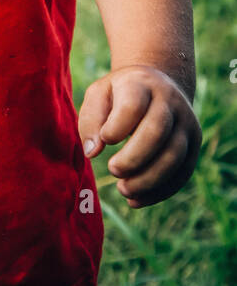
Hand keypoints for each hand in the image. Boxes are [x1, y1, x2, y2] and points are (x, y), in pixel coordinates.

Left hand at [78, 64, 201, 207]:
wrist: (158, 85)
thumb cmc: (120, 94)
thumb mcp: (99, 94)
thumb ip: (91, 119)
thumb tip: (92, 152)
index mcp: (141, 84)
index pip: (133, 106)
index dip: (117, 127)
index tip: (105, 139)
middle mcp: (169, 101)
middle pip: (157, 133)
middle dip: (134, 158)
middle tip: (113, 170)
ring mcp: (186, 123)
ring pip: (174, 157)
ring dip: (148, 180)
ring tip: (123, 190)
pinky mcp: (194, 144)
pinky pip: (182, 173)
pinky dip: (160, 191)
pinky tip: (136, 201)